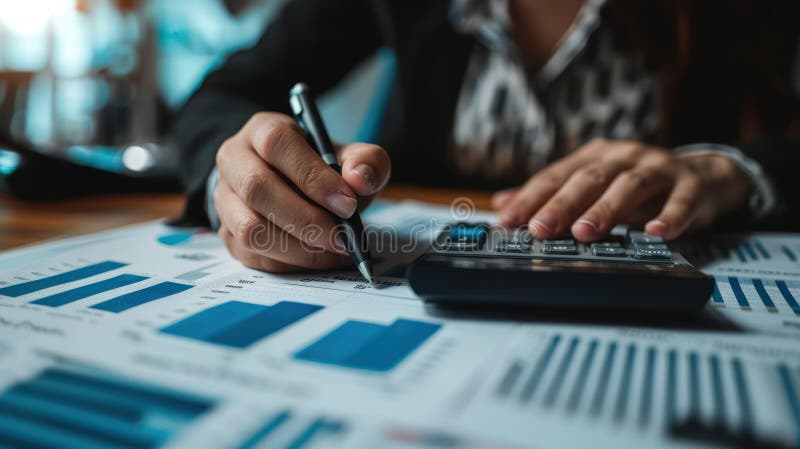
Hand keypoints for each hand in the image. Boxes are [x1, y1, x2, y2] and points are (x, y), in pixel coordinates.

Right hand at [214, 112, 390, 271]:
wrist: (292, 187)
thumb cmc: (321, 169)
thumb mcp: (348, 157)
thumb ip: (366, 161)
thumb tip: (360, 179)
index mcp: (262, 129)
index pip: (276, 144)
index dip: (311, 176)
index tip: (347, 204)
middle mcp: (234, 160)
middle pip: (258, 189)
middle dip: (307, 220)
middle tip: (343, 238)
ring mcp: (225, 198)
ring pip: (250, 229)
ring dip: (298, 248)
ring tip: (333, 251)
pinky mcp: (227, 233)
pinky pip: (253, 256)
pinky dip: (290, 264)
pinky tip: (318, 259)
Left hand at [493, 139, 750, 240]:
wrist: (704, 177)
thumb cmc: (639, 185)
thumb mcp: (593, 184)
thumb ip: (550, 195)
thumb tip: (502, 205)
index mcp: (596, 157)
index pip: (558, 176)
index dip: (532, 197)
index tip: (509, 220)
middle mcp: (625, 157)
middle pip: (590, 179)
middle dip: (562, 205)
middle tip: (540, 229)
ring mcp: (659, 168)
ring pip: (631, 185)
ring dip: (607, 209)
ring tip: (586, 232)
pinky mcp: (692, 185)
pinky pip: (682, 200)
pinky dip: (670, 216)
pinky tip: (657, 233)